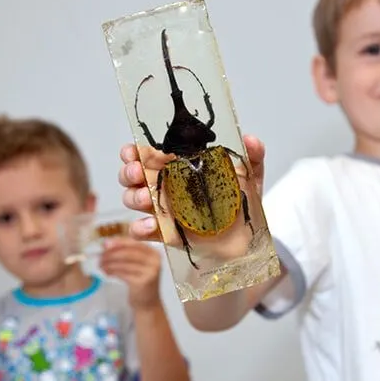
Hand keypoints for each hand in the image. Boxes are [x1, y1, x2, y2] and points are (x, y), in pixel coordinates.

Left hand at [100, 238, 162, 309]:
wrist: (148, 302)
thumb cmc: (140, 281)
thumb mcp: (137, 264)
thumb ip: (125, 253)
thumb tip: (106, 244)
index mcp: (153, 253)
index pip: (134, 243)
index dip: (118, 242)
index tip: (105, 244)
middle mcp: (154, 261)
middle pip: (129, 253)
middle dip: (112, 253)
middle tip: (100, 256)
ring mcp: (150, 272)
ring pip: (124, 264)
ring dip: (110, 263)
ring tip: (101, 265)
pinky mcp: (143, 282)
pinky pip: (123, 274)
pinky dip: (113, 272)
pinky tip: (106, 272)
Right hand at [117, 135, 266, 241]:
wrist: (244, 240)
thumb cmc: (239, 202)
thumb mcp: (249, 177)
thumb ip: (251, 156)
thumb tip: (251, 139)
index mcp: (177, 167)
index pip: (147, 153)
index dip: (133, 151)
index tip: (133, 150)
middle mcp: (164, 186)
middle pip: (131, 174)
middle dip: (128, 171)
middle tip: (138, 172)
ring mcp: (162, 210)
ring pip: (132, 199)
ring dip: (133, 196)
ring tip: (147, 198)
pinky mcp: (164, 233)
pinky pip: (141, 230)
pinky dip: (140, 228)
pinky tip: (152, 225)